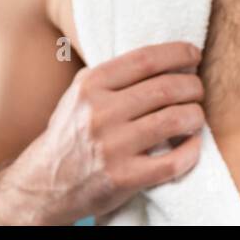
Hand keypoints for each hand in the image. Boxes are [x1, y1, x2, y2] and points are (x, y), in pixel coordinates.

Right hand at [0, 41, 206, 224]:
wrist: (41, 186)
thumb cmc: (69, 134)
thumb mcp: (79, 95)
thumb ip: (113, 76)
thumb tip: (164, 57)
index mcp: (90, 85)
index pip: (146, 59)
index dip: (178, 53)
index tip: (194, 55)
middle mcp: (100, 113)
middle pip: (167, 88)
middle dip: (193, 86)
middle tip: (197, 90)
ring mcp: (113, 147)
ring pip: (175, 120)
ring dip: (195, 115)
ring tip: (195, 116)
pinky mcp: (124, 178)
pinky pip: (174, 160)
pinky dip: (191, 150)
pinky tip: (192, 145)